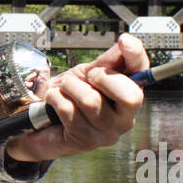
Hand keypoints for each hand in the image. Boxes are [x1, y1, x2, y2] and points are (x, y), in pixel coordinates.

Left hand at [6, 33, 147, 162]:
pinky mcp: (85, 142)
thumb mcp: (89, 73)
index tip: (123, 40)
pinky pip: (70, 111)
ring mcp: (107, 134)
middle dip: (101, 78)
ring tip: (64, 90)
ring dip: (70, 88)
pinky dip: (56, 99)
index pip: (143, 74)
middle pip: (130, 97)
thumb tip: (127, 42)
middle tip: (86, 78)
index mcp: (129, 95)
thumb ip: (109, 60)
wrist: (39, 118)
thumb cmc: (69, 95)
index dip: (137, 56)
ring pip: (92, 102)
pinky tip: (55, 103)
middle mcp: (125, 118)